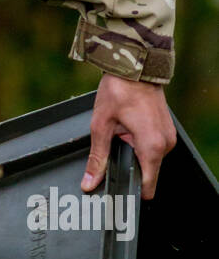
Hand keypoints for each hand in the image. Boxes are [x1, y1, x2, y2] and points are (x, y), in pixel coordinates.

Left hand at [81, 74, 175, 200]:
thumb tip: (90, 182)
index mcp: (151, 147)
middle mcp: (165, 144)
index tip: (115, 188)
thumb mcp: (101, 126)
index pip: (147, 186)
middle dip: (128, 167)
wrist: (135, 67)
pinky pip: (152, 147)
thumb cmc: (119, 90)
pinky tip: (127, 129)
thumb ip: (97, 158)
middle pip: (146, 173)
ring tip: (119, 133)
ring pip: (149, 160)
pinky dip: (139, 144)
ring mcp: (168, 137)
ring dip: (132, 152)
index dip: (129, 190)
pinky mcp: (166, 130)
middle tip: (110, 150)